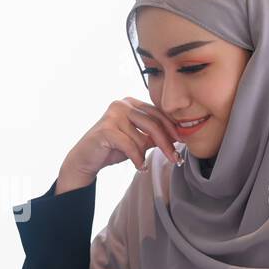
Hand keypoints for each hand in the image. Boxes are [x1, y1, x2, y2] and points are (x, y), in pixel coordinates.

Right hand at [56, 97, 180, 193]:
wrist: (86, 158)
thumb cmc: (112, 148)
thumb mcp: (137, 140)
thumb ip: (153, 136)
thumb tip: (177, 137)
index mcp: (131, 102)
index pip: (158, 113)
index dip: (171, 128)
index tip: (182, 142)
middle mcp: (122, 104)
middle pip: (153, 123)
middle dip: (166, 143)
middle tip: (175, 158)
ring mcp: (113, 114)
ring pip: (141, 138)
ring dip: (143, 154)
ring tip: (140, 163)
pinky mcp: (106, 128)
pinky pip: (130, 146)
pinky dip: (137, 158)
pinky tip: (139, 166)